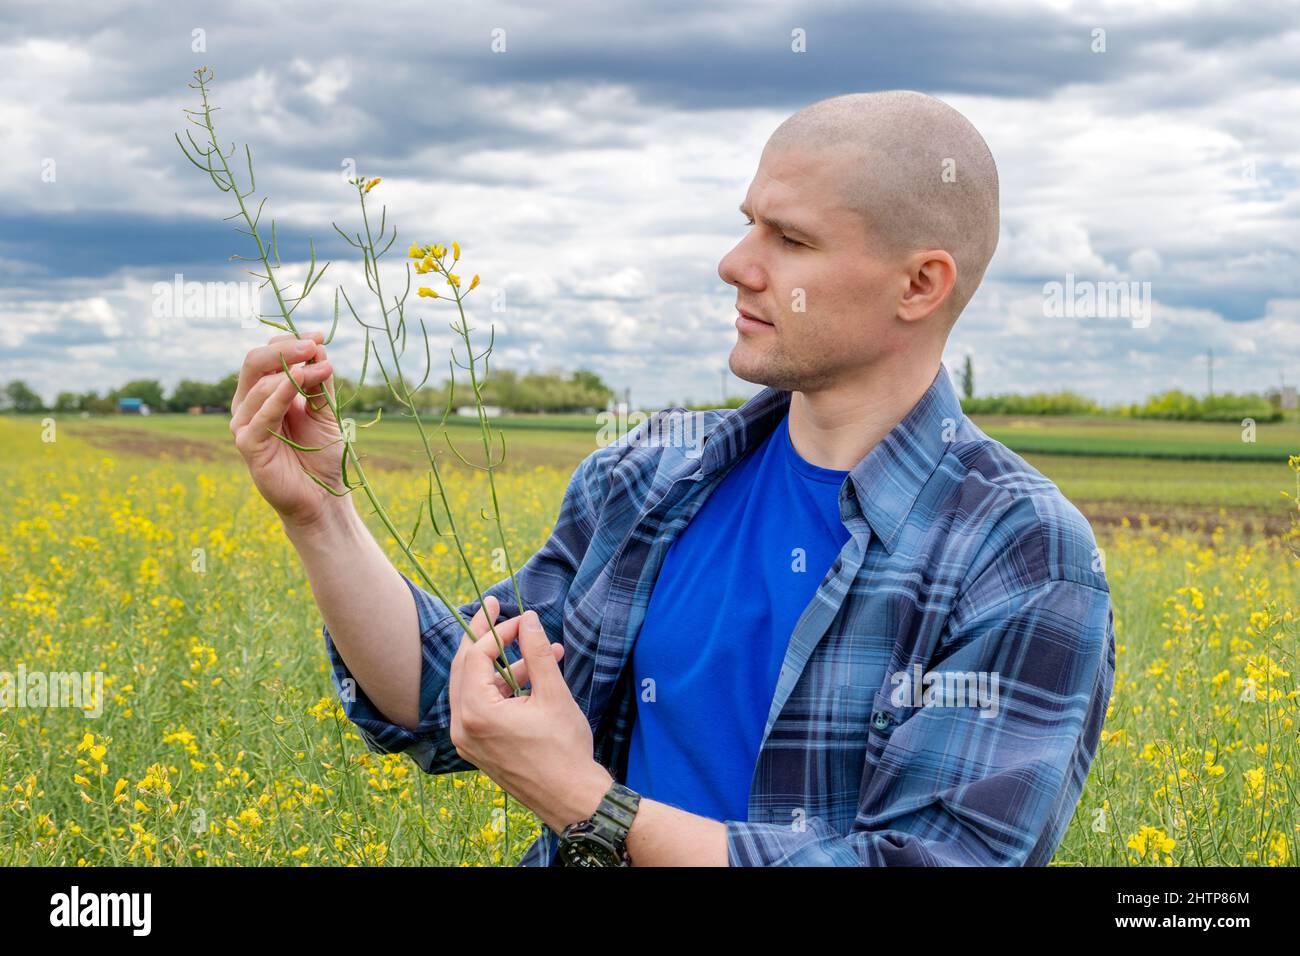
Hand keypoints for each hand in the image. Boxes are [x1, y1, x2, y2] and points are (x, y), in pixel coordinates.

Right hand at [229, 331, 342, 528]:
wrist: (322, 495)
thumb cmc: (321, 453)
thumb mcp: (324, 410)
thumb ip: (318, 382)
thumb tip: (318, 347)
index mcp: (263, 393)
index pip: (267, 356)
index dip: (290, 342)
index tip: (319, 337)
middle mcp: (248, 405)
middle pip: (254, 362)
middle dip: (284, 349)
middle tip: (313, 345)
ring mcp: (244, 424)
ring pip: (258, 385)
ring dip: (292, 373)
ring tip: (320, 370)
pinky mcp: (248, 444)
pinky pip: (261, 414)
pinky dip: (278, 395)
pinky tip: (296, 382)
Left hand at [449, 597, 612, 832]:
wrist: (571, 799)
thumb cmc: (564, 750)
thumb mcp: (553, 694)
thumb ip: (538, 652)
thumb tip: (528, 619)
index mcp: (476, 713)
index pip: (476, 656)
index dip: (497, 630)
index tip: (519, 615)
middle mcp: (462, 727)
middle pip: (465, 667)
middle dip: (487, 638)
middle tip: (499, 610)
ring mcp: (468, 740)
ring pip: (475, 686)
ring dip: (505, 666)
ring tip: (543, 653)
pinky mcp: (479, 748)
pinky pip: (483, 707)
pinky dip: (505, 688)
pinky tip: (536, 677)